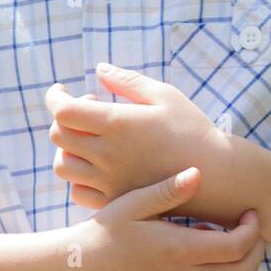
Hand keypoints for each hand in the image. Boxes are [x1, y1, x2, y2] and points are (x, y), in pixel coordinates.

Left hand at [46, 62, 232, 210]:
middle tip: (87, 110)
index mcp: (118, 123)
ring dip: (69, 148)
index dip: (55, 97)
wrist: (215, 174)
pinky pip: (78, 191)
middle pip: (58, 135)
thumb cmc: (193, 129)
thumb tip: (99, 69)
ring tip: (90, 139)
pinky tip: (99, 165)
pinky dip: (79, 175)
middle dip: (64, 118)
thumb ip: (127, 80)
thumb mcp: (165, 95)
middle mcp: (108, 154)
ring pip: (63, 165)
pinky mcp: (116, 201)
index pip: (64, 110)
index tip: (61, 90)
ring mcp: (109, 181)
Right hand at [76, 167, 264, 270]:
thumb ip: (168, 191)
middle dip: (256, 250)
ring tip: (213, 237)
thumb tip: (198, 173)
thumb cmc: (105, 232)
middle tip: (250, 229)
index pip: (238, 247)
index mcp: (178, 251)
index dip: (253, 230)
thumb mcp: (133, 204)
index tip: (250, 213)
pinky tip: (192, 255)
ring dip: (231, 262)